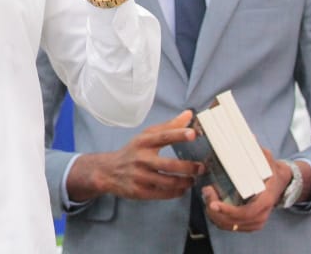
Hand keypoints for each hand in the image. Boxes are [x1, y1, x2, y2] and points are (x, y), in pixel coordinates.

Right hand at [66, 112, 201, 201]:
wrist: (108, 171)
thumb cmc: (133, 151)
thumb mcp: (146, 136)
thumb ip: (169, 127)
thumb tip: (189, 115)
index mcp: (143, 142)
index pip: (163, 136)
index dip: (179, 134)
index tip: (194, 133)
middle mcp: (141, 159)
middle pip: (169, 165)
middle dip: (188, 167)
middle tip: (201, 167)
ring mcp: (140, 176)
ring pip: (168, 182)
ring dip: (185, 182)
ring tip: (193, 180)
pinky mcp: (140, 191)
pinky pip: (163, 194)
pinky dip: (176, 192)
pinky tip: (182, 188)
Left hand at [203, 148, 294, 232]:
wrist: (281, 182)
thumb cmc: (270, 169)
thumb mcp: (266, 157)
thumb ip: (256, 149)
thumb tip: (248, 136)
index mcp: (266, 199)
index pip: (247, 212)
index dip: (229, 211)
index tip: (213, 204)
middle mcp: (262, 214)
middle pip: (235, 221)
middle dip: (216, 210)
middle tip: (206, 191)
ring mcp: (256, 221)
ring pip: (231, 226)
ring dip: (214, 214)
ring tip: (207, 194)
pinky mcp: (250, 223)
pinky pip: (232, 227)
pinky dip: (219, 219)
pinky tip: (212, 204)